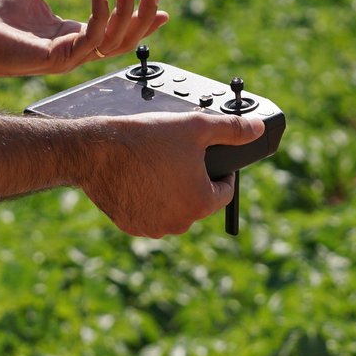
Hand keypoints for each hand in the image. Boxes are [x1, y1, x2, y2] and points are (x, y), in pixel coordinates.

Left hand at [0, 0, 166, 83]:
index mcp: (71, 35)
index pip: (116, 33)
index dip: (141, 21)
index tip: (161, 6)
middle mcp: (74, 49)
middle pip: (123, 40)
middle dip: (143, 17)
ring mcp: (68, 57)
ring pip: (114, 42)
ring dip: (129, 15)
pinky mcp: (58, 57)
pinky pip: (91, 39)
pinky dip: (101, 16)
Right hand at [76, 111, 263, 237]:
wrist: (97, 150)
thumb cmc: (147, 139)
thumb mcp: (196, 127)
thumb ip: (232, 129)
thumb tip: (257, 129)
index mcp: (200, 203)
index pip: (225, 192)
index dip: (222, 172)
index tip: (209, 159)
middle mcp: (179, 222)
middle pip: (199, 202)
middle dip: (194, 182)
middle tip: (179, 159)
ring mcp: (153, 228)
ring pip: (174, 209)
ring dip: (172, 193)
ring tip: (159, 167)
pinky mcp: (131, 226)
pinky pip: (150, 214)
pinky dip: (149, 200)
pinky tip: (141, 179)